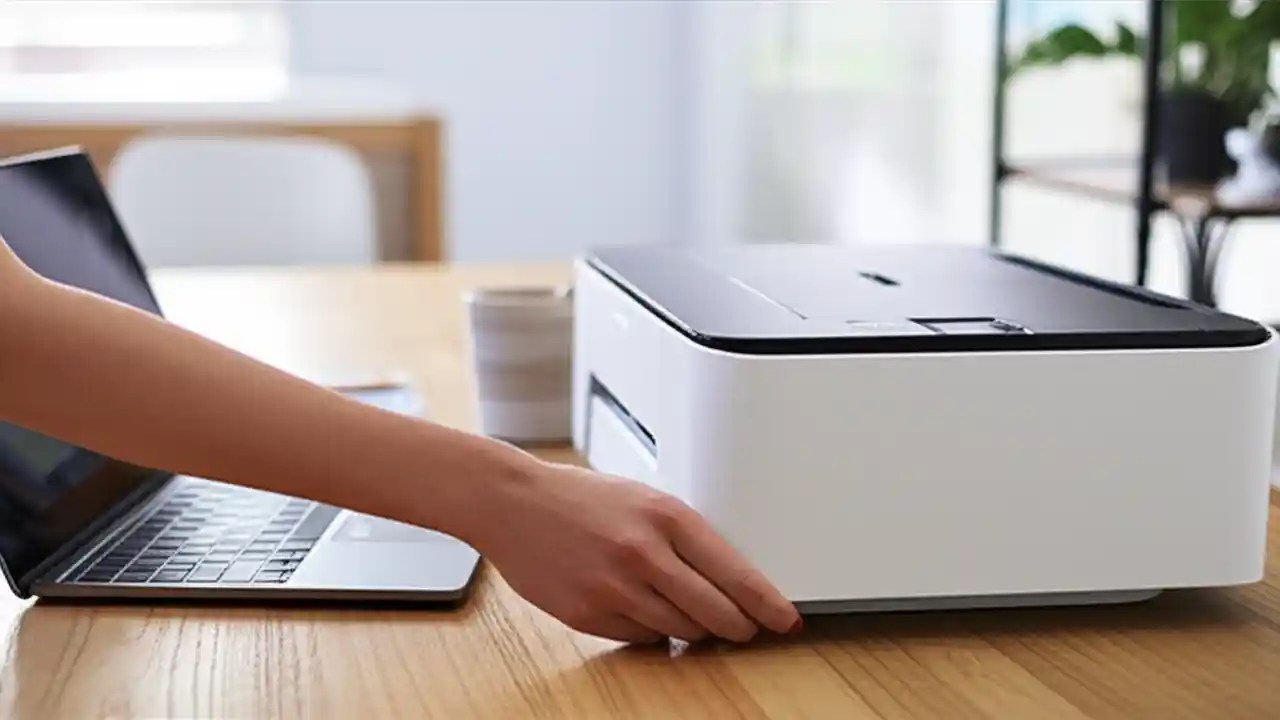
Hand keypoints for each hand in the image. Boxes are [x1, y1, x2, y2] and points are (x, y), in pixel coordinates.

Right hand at [465, 459, 801, 643]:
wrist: (512, 503)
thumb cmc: (580, 498)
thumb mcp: (643, 498)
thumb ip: (683, 535)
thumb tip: (728, 580)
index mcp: (666, 515)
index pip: (736, 574)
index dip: (767, 604)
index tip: (786, 621)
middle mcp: (644, 553)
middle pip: (716, 614)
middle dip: (737, 627)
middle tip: (743, 628)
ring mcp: (615, 587)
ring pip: (681, 631)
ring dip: (692, 629)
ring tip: (683, 608)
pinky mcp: (589, 614)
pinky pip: (642, 638)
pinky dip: (652, 630)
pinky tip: (641, 607)